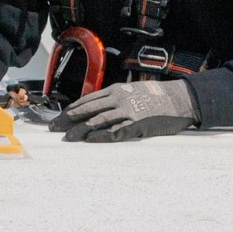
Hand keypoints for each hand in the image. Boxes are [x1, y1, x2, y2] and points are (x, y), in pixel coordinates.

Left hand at [50, 79, 198, 141]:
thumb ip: (116, 99)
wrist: (178, 99)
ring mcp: (127, 112)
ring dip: (81, 130)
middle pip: (87, 110)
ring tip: (69, 137)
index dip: (71, 109)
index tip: (59, 117)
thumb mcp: (132, 92)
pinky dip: (101, 136)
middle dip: (69, 119)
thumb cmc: (155, 96)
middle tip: (54, 128)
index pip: (87, 100)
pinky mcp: (136, 125)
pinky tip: (91, 140)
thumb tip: (99, 108)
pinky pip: (115, 132)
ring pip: (98, 121)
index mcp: (115, 91)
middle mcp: (118, 100)